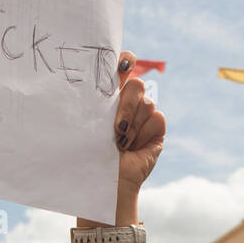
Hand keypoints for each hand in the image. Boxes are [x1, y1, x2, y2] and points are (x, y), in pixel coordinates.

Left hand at [77, 49, 165, 229]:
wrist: (106, 182)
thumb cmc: (89, 154)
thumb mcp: (89, 122)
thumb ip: (94, 99)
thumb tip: (85, 73)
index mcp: (111, 95)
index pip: (123, 64)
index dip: (125, 60)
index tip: (121, 68)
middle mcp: (130, 102)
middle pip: (137, 84)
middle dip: (125, 106)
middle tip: (115, 128)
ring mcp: (145, 115)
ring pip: (147, 103)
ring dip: (131, 127)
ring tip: (121, 145)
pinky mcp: (157, 129)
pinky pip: (157, 119)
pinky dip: (142, 136)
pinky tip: (134, 149)